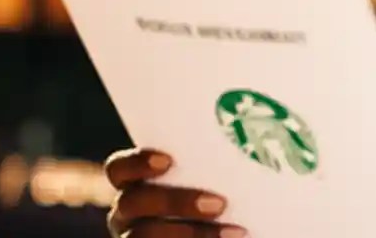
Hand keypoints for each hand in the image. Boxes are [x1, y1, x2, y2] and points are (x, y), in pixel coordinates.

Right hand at [104, 148, 246, 237]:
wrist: (229, 227)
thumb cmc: (222, 195)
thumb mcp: (217, 175)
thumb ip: (217, 163)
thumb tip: (255, 147)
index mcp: (136, 183)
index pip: (119, 168)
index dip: (137, 162)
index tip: (168, 160)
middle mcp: (127, 212)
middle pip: (133, 202)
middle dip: (176, 201)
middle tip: (220, 204)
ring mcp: (133, 236)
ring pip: (142, 235)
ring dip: (190, 232)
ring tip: (233, 232)